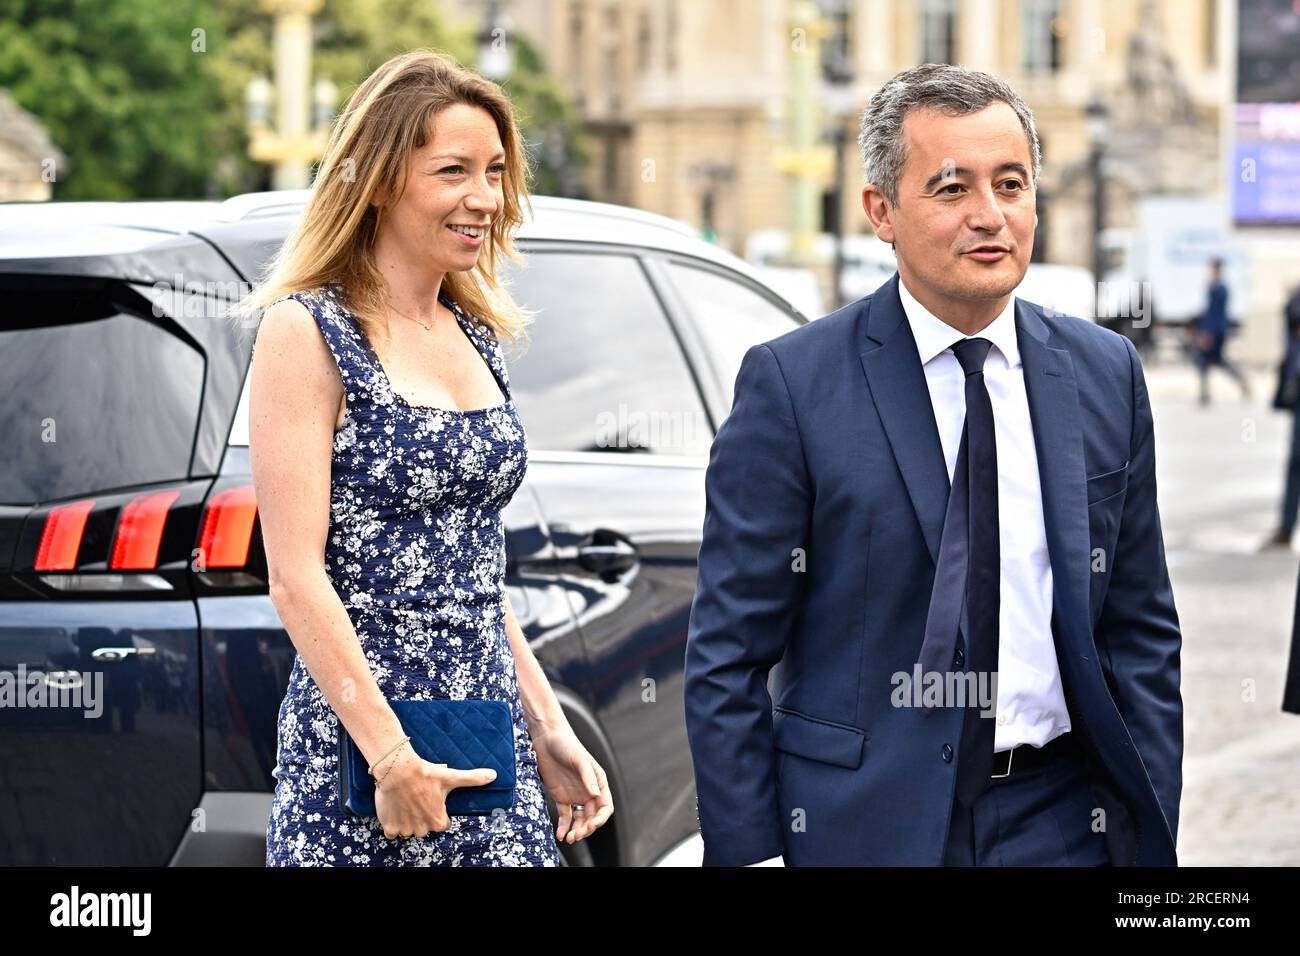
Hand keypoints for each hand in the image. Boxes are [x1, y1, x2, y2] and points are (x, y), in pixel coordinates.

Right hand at [372, 745, 498, 839]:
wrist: (398, 770)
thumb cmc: (425, 774)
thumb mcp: (451, 777)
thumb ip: (472, 779)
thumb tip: (493, 775)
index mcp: (439, 822)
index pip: (442, 824)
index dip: (438, 811)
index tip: (432, 800)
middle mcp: (423, 829)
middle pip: (425, 827)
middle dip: (422, 816)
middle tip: (418, 798)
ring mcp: (406, 829)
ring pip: (409, 830)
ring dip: (408, 820)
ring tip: (407, 801)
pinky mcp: (390, 827)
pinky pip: (393, 832)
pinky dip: (393, 824)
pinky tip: (395, 809)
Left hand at [530, 725, 612, 843]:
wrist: (546, 738)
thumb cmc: (566, 744)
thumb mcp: (579, 759)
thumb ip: (588, 777)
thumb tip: (595, 795)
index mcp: (598, 782)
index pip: (605, 807)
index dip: (600, 819)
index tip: (591, 825)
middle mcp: (589, 791)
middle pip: (592, 817)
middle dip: (587, 828)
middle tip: (577, 835)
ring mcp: (575, 795)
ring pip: (580, 820)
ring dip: (577, 830)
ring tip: (570, 838)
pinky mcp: (561, 797)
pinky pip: (565, 816)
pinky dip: (564, 827)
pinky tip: (560, 835)